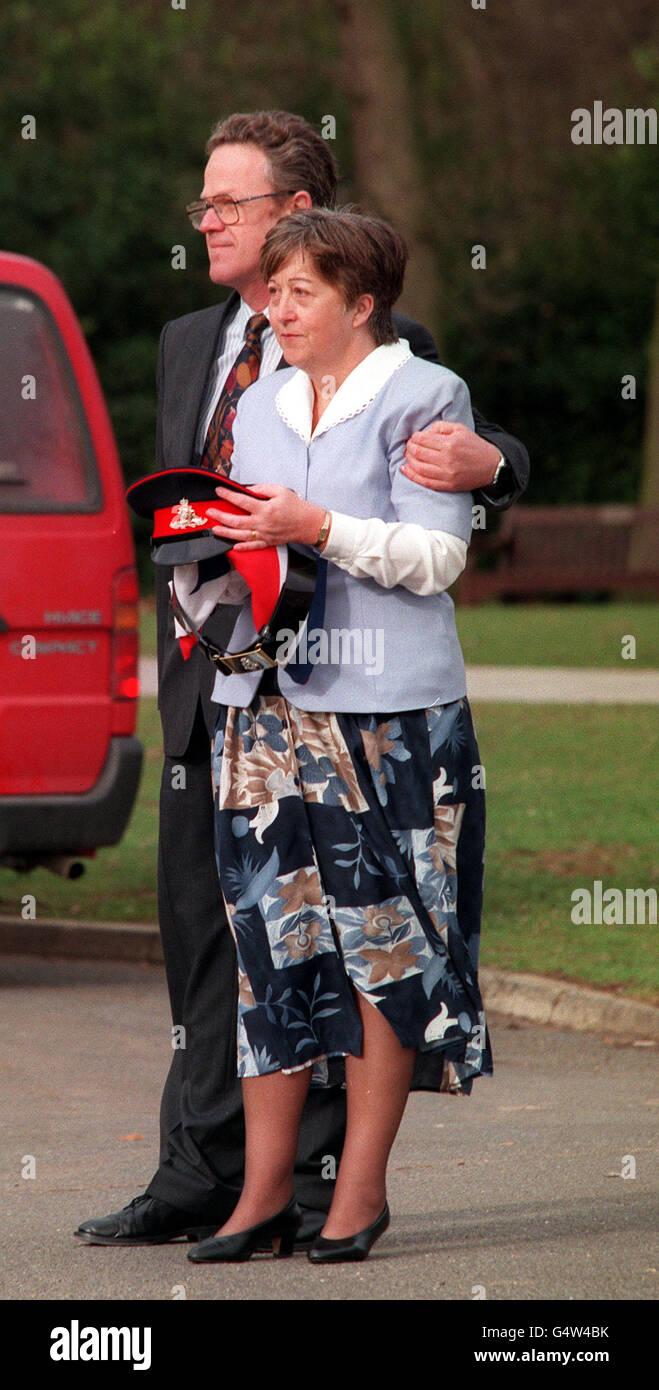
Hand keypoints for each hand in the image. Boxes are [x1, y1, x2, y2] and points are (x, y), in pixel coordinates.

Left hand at [207, 483, 324, 550]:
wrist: (308, 523)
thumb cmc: (296, 506)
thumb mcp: (280, 491)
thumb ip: (262, 489)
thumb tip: (247, 490)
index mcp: (265, 509)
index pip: (241, 501)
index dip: (228, 495)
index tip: (219, 491)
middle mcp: (263, 523)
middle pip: (236, 521)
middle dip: (221, 516)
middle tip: (210, 512)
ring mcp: (265, 535)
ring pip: (241, 536)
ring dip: (226, 533)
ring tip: (215, 529)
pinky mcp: (268, 542)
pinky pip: (253, 547)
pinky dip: (242, 548)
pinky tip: (233, 547)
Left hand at [402, 420, 500, 491]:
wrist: (491, 466)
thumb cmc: (474, 445)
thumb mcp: (460, 429)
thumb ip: (440, 427)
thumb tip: (424, 432)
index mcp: (450, 443)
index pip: (423, 439)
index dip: (414, 437)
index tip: (414, 437)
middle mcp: (447, 459)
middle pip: (418, 453)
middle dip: (409, 448)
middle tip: (408, 446)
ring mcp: (447, 474)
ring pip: (419, 468)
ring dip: (409, 460)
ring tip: (407, 455)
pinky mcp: (448, 486)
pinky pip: (425, 482)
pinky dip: (412, 476)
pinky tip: (405, 469)